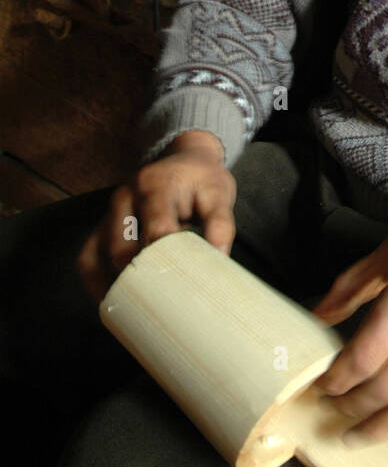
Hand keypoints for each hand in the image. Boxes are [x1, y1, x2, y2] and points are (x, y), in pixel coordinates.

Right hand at [77, 130, 235, 300]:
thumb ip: (221, 224)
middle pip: (120, 245)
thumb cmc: (201, 179)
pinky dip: (95, 280)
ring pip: (96, 253)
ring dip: (111, 283)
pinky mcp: (103, 225)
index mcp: (155, 184)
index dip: (165, 259)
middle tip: (159, 304)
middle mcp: (126, 196)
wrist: (184, 158)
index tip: (179, 286)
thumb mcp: (219, 192)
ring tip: (131, 308)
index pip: (156, 227)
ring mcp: (110, 211)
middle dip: (137, 277)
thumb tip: (218, 259)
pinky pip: (88, 256)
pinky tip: (112, 300)